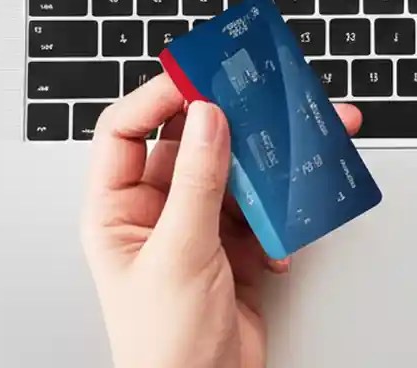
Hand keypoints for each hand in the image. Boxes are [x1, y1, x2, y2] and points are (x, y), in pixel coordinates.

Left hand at [80, 73, 362, 367]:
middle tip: (263, 96)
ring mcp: (196, 229)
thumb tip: (207, 117)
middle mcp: (153, 212)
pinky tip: (287, 229)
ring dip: (269, 168)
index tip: (199, 75)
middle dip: (233, 123)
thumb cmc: (164, 348)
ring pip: (234, 175)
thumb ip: (197, 181)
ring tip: (300, 148)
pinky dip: (281, 216)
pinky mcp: (233, 248)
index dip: (159, 96)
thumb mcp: (180, 254)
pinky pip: (260, 210)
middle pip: (191, 144)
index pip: (126, 130)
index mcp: (116, 209)